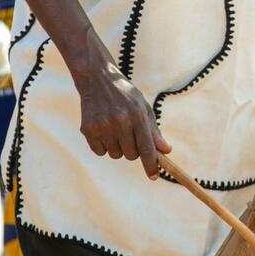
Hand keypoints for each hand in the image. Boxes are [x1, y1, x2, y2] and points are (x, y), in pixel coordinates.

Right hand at [75, 58, 169, 177]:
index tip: (154, 176)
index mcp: (137, 115)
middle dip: (133, 150)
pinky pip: (100, 152)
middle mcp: (120, 122)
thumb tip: (166, 151)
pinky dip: (103, 146)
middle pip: (131, 155)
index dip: (151, 164)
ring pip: (116, 155)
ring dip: (117, 147)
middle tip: (129, 134)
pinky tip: (103, 129)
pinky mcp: (88, 129)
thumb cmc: (125, 95)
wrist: (97, 79)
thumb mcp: (143, 107)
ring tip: (115, 128)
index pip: (146, 148)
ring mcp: (103, 126)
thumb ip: (154, 130)